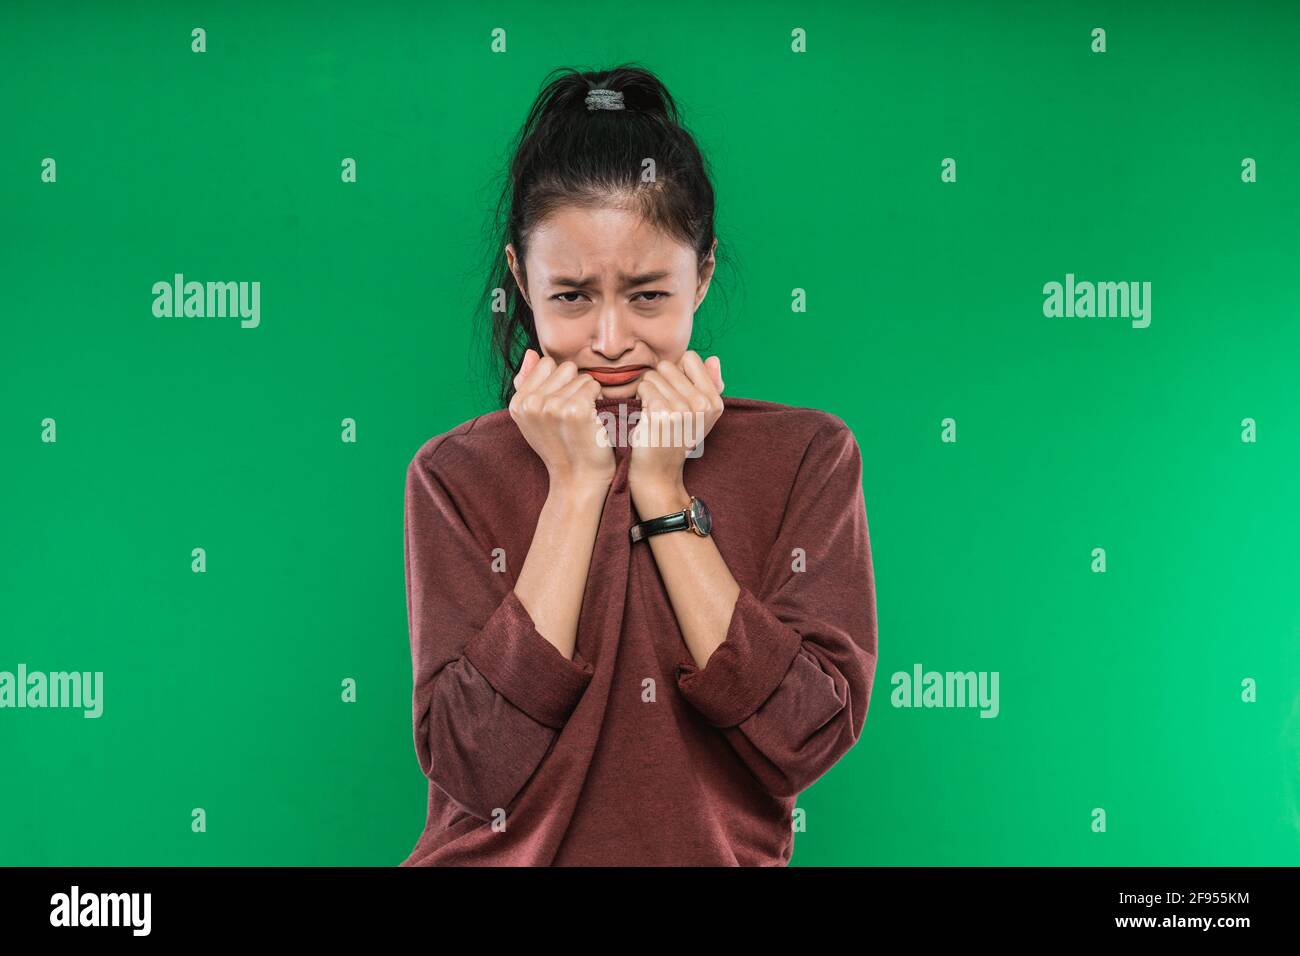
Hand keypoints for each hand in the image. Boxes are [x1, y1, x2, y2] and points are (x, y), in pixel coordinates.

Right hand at [509, 348, 614, 491]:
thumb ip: (528, 384)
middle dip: (574, 385)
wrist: (578, 479)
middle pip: (565, 367)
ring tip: (582, 418)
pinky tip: (592, 419)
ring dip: (588, 394)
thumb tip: (530, 353)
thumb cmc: (561, 446)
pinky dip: (598, 399)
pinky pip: (593, 385)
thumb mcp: (534, 417)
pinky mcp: (575, 410)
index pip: (545, 363)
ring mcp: (552, 406)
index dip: (559, 381)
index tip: (560, 406)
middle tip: (573, 413)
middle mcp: (531, 404)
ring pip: (581, 376)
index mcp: (518, 403)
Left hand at [628, 351, 723, 509]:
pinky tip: (644, 414)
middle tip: (661, 404)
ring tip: (653, 411)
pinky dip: (639, 398)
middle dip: (659, 381)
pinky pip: (644, 387)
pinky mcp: (662, 414)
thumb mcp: (699, 415)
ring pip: (653, 375)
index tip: (674, 392)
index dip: (676, 371)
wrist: (658, 473)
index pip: (691, 358)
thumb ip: (709, 384)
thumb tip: (714, 358)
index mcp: (714, 401)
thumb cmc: (674, 439)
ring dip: (647, 390)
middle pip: (668, 366)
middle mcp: (702, 404)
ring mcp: (683, 409)